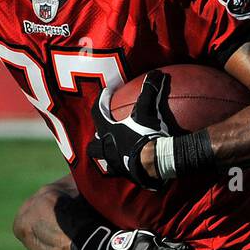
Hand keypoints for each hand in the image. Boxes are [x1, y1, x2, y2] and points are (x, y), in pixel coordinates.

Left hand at [87, 71, 177, 189]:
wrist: (154, 163)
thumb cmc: (147, 135)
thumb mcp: (148, 110)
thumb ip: (150, 91)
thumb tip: (156, 74)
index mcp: (108, 131)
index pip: (98, 111)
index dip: (101, 100)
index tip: (106, 93)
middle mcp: (107, 148)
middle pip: (93, 144)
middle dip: (97, 138)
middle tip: (105, 131)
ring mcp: (114, 164)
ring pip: (104, 161)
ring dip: (106, 156)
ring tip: (114, 152)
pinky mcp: (126, 175)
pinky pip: (120, 173)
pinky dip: (123, 169)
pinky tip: (131, 167)